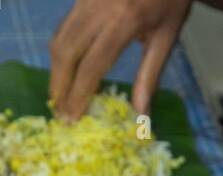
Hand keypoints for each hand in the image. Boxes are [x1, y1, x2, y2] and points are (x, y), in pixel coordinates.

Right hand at [49, 0, 191, 120]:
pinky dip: (60, 50)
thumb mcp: (167, 37)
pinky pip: (64, 25)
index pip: (92, 65)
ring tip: (59, 96)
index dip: (79, 94)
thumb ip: (150, 75)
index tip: (72, 118)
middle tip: (59, 113)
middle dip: (60, 86)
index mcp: (123, 21)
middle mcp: (99, 8)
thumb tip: (140, 113)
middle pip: (67, 52)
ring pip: (60, 37)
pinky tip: (64, 69)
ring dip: (56, 70)